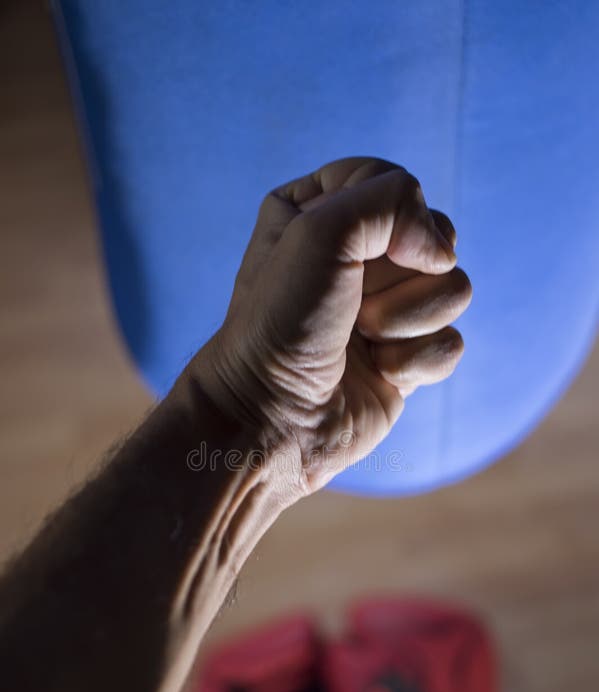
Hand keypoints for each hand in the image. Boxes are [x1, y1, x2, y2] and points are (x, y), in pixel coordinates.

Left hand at [186, 157, 471, 497]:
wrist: (271, 415)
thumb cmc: (281, 322)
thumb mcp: (320, 231)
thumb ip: (391, 201)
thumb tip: (442, 253)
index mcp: (322, 211)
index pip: (395, 183)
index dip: (391, 218)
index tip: (354, 254)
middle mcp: (358, 258)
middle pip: (437, 237)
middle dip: (399, 275)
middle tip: (351, 304)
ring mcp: (387, 309)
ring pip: (455, 290)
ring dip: (406, 320)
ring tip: (360, 339)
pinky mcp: (408, 357)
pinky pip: (452, 343)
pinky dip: (414, 361)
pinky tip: (376, 372)